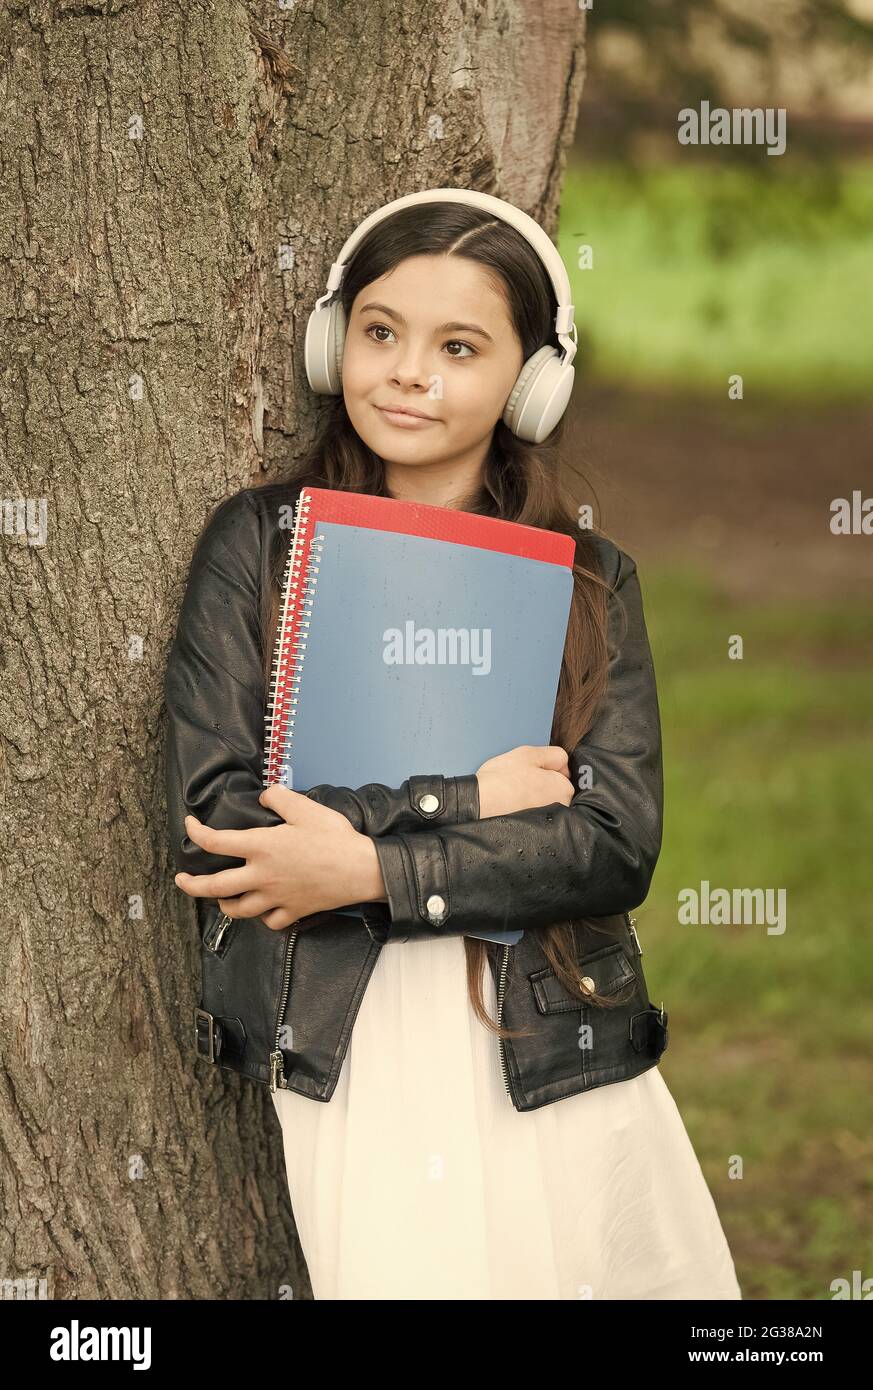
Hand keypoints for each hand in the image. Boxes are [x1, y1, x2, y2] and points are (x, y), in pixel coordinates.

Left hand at [173, 785, 385, 930]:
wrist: (362, 870)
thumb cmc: (334, 838)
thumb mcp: (306, 807)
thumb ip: (279, 797)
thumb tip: (264, 795)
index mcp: (261, 847)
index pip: (215, 842)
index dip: (196, 833)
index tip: (189, 826)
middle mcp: (262, 876)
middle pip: (214, 887)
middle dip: (191, 885)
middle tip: (181, 881)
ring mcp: (276, 897)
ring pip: (237, 910)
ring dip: (224, 904)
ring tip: (220, 898)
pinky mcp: (293, 911)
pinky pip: (269, 921)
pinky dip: (262, 917)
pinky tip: (263, 909)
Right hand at [476, 744, 573, 817]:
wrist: (479, 803)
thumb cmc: (502, 779)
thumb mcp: (531, 754)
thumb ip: (555, 755)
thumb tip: (564, 764)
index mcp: (564, 789)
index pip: (563, 771)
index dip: (545, 766)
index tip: (529, 769)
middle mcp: (561, 809)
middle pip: (555, 787)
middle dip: (541, 782)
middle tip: (520, 780)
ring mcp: (548, 821)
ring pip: (544, 799)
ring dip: (533, 795)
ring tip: (515, 792)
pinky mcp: (536, 830)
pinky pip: (536, 812)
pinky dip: (527, 807)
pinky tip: (514, 804)